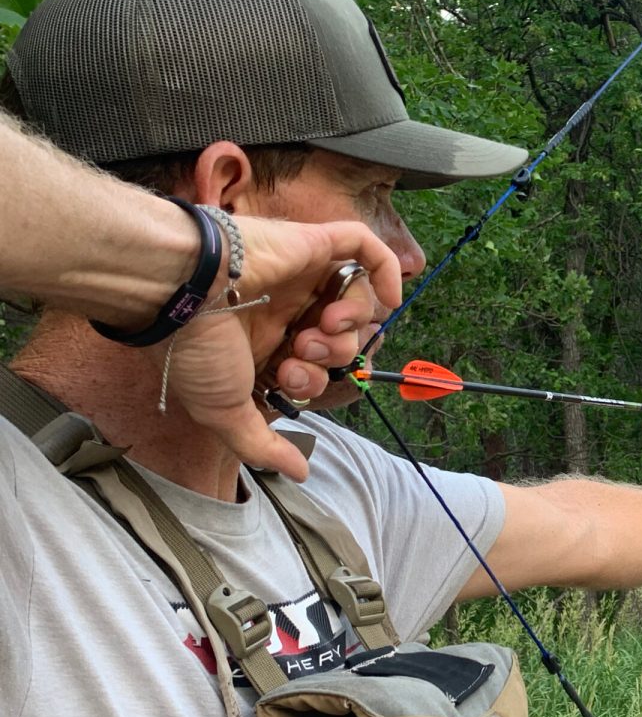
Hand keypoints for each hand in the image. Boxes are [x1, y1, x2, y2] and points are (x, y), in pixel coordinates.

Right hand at [165, 217, 401, 481]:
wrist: (176, 291)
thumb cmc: (193, 349)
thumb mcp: (226, 412)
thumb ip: (262, 445)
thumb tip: (299, 474)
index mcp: (264, 342)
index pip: (315, 363)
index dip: (315, 379)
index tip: (289, 380)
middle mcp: (285, 307)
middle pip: (341, 335)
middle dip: (334, 354)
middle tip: (304, 351)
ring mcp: (300, 274)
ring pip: (354, 298)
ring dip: (353, 323)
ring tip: (324, 326)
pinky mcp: (309, 243)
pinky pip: (363, 245)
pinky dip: (386, 269)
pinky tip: (390, 296)